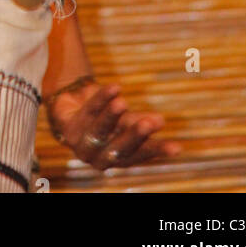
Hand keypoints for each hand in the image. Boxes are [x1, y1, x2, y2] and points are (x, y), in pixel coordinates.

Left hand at [46, 79, 181, 170]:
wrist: (73, 107)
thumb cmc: (106, 119)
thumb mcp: (126, 122)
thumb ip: (140, 123)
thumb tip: (160, 121)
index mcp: (118, 159)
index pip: (139, 156)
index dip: (157, 151)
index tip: (177, 147)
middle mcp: (99, 158)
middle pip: (119, 148)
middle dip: (134, 134)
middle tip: (152, 122)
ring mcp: (82, 145)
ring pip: (99, 131)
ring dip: (111, 117)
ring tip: (123, 103)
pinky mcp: (68, 128)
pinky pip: (87, 111)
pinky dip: (101, 98)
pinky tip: (115, 87)